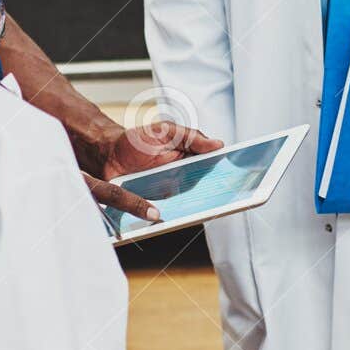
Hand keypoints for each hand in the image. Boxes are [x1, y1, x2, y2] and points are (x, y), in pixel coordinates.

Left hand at [78, 121, 221, 223]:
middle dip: (216, 196)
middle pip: (206, 193)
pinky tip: (170, 216)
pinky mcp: (152, 207)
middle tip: (225, 196)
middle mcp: (183, 179)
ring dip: (193, 209)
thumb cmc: (137, 140)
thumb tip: (218, 144)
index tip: (242, 179)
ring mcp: (169, 195)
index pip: (216, 170)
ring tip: (199, 208)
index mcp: (191, 160)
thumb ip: (192, 137)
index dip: (229, 175)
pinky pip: (164, 217)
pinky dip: (168, 219)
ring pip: (187, 207)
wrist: (107, 154)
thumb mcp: (167, 131)